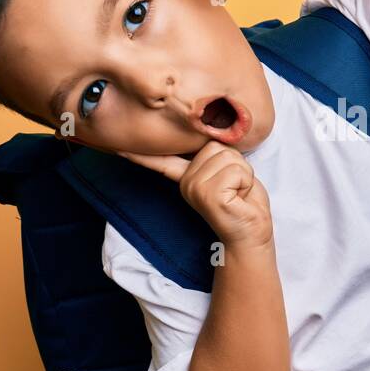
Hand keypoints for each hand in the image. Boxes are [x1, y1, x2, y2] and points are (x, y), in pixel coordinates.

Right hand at [117, 141, 272, 248]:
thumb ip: (214, 155)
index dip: (140, 154)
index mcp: (187, 176)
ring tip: (237, 192)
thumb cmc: (243, 201)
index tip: (118, 148)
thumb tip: (215, 137)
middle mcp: (186, 182)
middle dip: (235, 163)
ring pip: (228, 156)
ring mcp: (195, 188)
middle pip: (215, 146)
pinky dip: (246, 180)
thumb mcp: (227, 171)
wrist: (251, 233)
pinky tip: (239, 197)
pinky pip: (236, 170)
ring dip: (243, 173)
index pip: (162, 161)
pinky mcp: (209, 194)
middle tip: (235, 187)